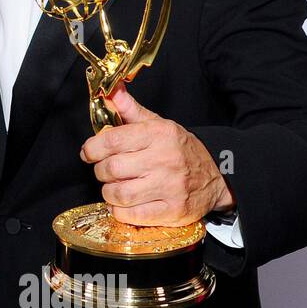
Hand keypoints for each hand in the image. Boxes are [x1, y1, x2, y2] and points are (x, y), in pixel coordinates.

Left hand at [80, 85, 233, 226]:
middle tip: (107, 171)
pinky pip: (131, 215)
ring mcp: (169, 187)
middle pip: (111, 169)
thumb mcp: (159, 125)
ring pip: (118, 194)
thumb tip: (111, 92)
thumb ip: (131, 110)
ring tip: (116, 187)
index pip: (112, 141)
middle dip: (101, 171)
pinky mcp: (172, 211)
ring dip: (109, 193)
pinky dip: (119, 211)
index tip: (89, 152)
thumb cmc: (180, 150)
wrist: (217, 177)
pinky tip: (124, 204)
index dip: (92, 148)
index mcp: (159, 134)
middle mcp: (164, 160)